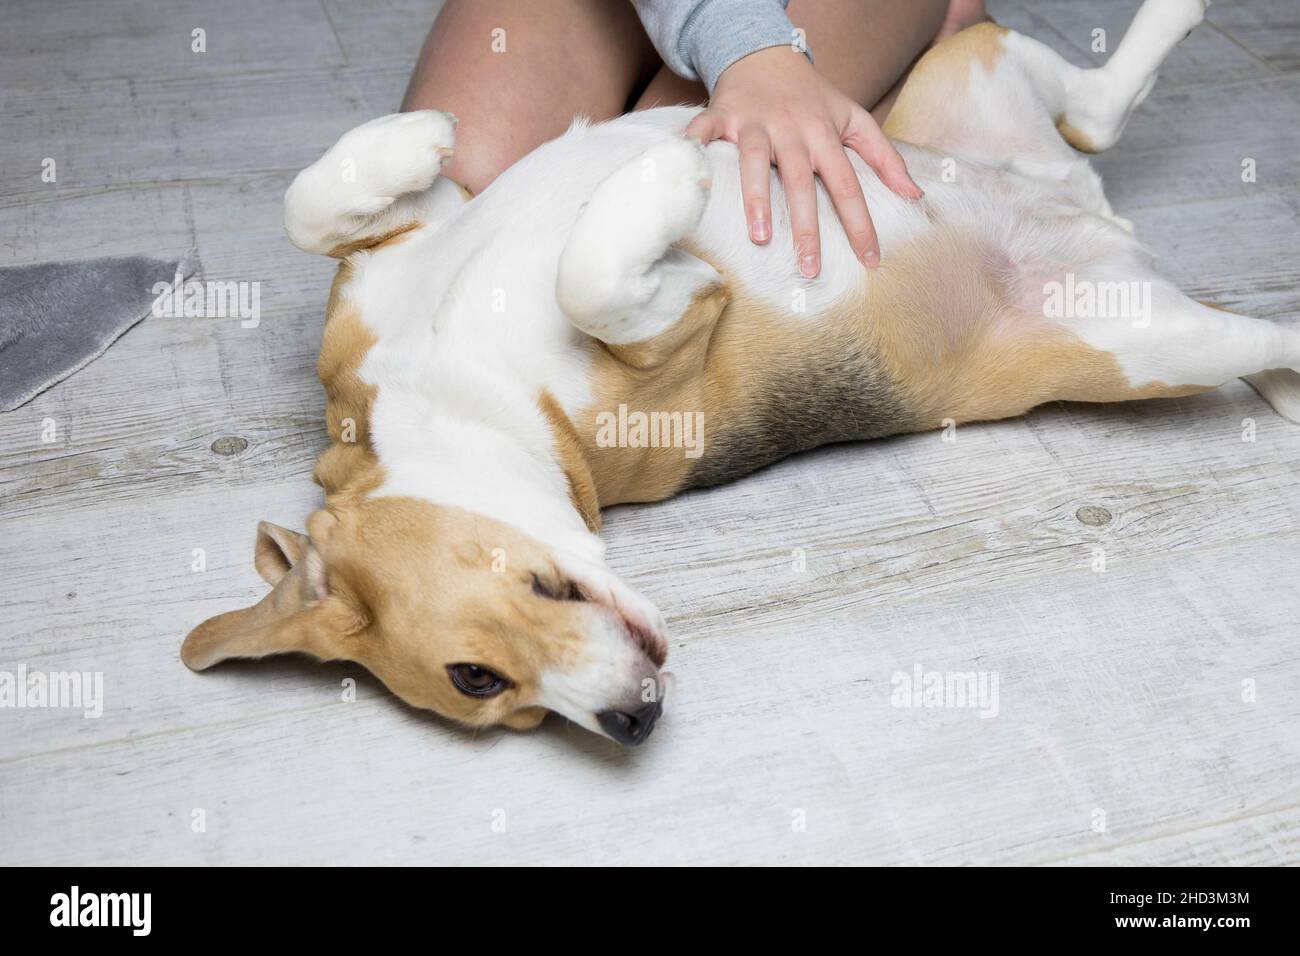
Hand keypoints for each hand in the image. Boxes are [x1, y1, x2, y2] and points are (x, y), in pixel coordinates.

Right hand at [686, 45, 922, 276]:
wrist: (766, 54)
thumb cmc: (811, 96)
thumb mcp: (854, 118)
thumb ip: (885, 157)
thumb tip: (916, 196)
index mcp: (824, 134)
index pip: (848, 185)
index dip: (860, 224)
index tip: (870, 260)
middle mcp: (791, 130)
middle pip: (801, 183)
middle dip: (807, 228)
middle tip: (811, 268)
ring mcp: (754, 123)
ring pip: (755, 163)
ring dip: (756, 200)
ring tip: (760, 238)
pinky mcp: (722, 115)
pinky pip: (705, 132)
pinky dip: (693, 148)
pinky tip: (689, 174)